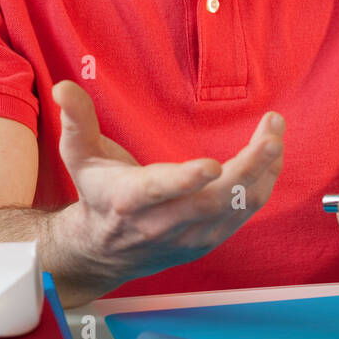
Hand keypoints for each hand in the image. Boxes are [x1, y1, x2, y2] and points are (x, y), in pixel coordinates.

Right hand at [50, 80, 284, 293]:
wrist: (104, 250)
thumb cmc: (96, 194)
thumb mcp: (78, 156)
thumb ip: (76, 120)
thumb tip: (63, 88)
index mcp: (131, 199)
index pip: (161, 191)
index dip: (187, 180)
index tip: (213, 165)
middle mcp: (163, 223)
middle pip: (214, 200)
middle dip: (250, 165)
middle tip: (272, 132)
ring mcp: (190, 236)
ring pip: (238, 207)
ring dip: (265, 171)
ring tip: (275, 134)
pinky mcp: (209, 240)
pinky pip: (245, 213)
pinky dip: (264, 183)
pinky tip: (271, 156)